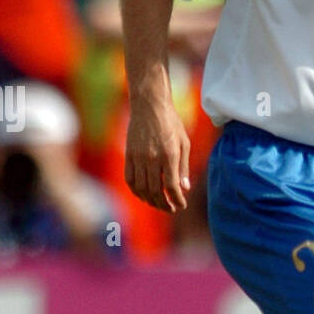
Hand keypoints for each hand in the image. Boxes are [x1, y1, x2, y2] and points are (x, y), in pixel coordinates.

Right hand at [125, 95, 190, 211]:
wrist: (149, 105)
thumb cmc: (171, 122)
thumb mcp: (184, 142)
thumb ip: (183, 167)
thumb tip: (184, 188)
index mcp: (169, 155)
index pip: (172, 187)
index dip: (177, 200)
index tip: (181, 206)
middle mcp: (152, 158)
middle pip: (156, 191)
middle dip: (164, 204)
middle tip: (170, 209)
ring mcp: (138, 157)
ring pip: (142, 188)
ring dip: (150, 200)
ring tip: (158, 204)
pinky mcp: (129, 155)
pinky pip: (130, 179)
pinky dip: (136, 191)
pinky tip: (144, 195)